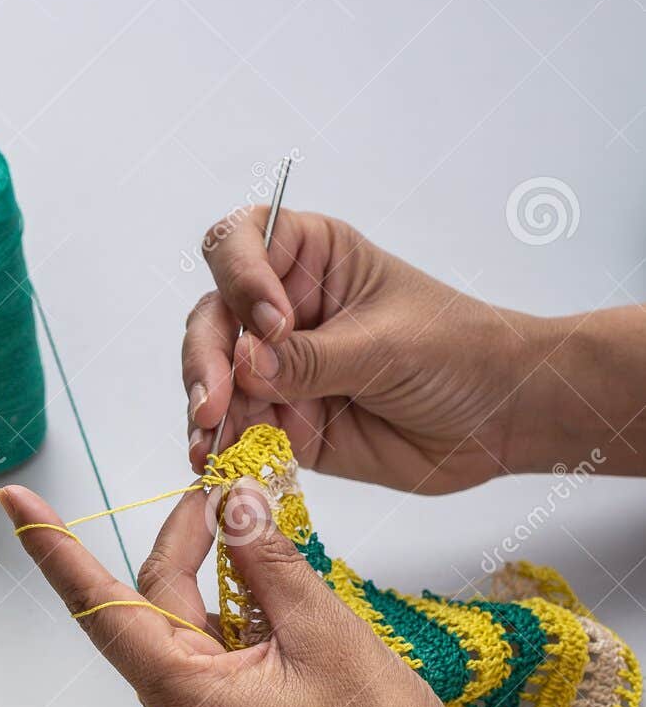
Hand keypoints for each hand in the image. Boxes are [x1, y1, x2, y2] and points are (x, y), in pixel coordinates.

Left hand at [0, 477, 466, 706]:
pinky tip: (278, 623)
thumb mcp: (323, 627)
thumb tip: (230, 498)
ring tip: (269, 560)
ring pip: (183, 641)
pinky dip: (230, 633)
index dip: (53, 548)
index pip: (102, 605)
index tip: (12, 501)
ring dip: (214, 593)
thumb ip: (264, 558)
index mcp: (187, 699)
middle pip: (155, 611)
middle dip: (186, 546)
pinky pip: (206, 674)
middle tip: (230, 493)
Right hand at [183, 208, 541, 493]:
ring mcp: (280, 369)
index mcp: (312, 258)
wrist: (500, 418)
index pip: (243, 242)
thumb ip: (313, 358)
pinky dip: (223, 447)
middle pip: (214, 317)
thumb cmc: (460, 352)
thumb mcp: (388, 346)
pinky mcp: (286, 422)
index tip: (272, 324)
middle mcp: (284, 309)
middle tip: (215, 404)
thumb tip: (244, 364)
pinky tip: (216, 464)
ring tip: (209, 445)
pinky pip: (239, 431)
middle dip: (207, 359)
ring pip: (217, 379)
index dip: (241, 276)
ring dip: (206, 410)